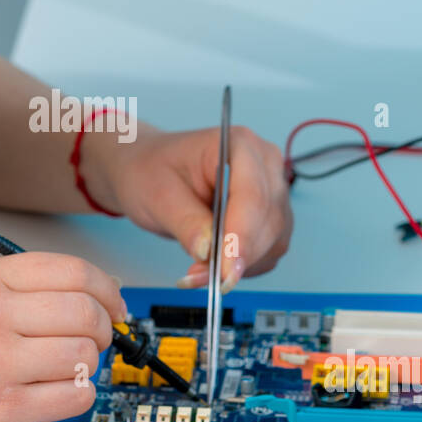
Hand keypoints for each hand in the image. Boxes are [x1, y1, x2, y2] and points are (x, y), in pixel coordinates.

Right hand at [0, 252, 123, 421]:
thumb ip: (20, 294)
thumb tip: (90, 295)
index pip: (73, 270)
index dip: (106, 290)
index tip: (113, 307)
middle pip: (86, 310)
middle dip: (103, 330)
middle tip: (95, 343)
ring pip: (85, 353)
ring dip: (87, 366)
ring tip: (65, 372)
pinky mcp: (6, 407)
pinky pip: (75, 395)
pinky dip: (78, 397)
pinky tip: (56, 396)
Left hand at [83, 124, 292, 290]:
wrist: (148, 171)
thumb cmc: (152, 170)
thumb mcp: (158, 194)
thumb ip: (186, 222)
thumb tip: (208, 251)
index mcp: (238, 144)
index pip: (252, 195)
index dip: (242, 236)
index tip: (226, 270)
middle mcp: (263, 165)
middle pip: (269, 220)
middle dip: (236, 256)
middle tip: (200, 276)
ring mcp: (271, 191)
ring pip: (273, 240)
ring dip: (240, 265)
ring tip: (198, 272)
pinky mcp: (269, 218)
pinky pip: (268, 251)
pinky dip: (243, 267)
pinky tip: (213, 266)